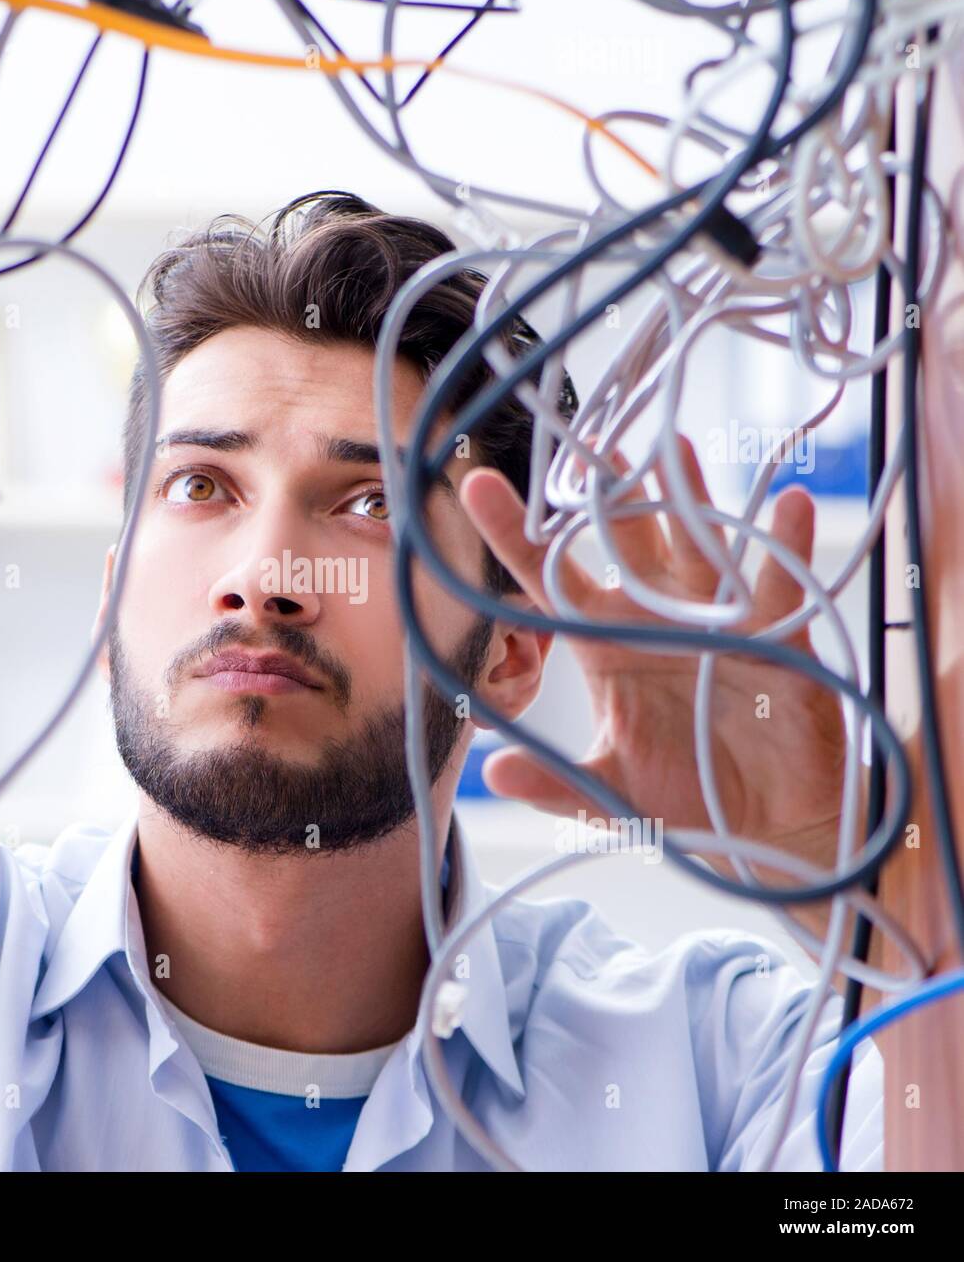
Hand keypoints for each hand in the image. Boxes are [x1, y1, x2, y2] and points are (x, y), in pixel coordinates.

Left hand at [458, 435, 845, 862]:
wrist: (770, 825)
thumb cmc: (685, 800)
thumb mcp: (610, 796)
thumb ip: (555, 782)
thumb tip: (493, 771)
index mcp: (605, 644)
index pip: (548, 580)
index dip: (514, 534)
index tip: (477, 485)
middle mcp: (655, 618)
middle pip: (624, 541)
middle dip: (608, 492)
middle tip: (589, 439)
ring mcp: (717, 620)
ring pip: (697, 545)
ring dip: (688, 499)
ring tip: (671, 449)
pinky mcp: (778, 639)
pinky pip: (782, 586)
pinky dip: (787, 547)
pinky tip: (786, 505)